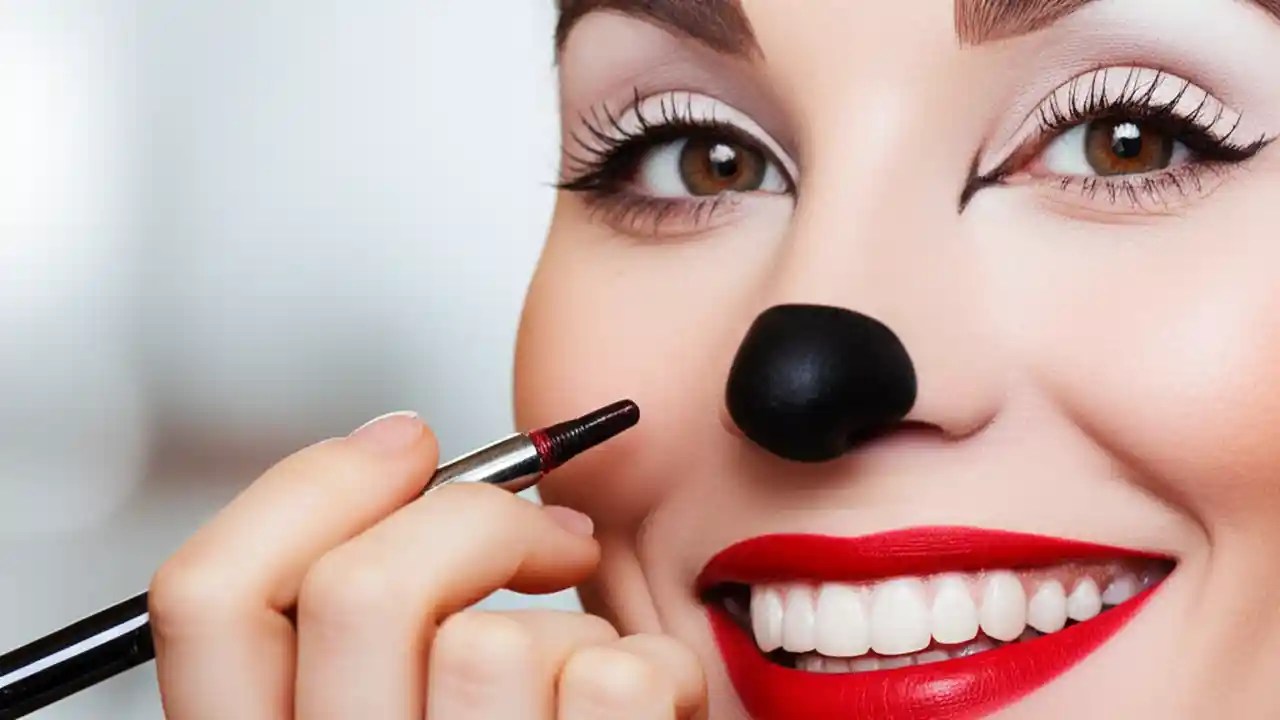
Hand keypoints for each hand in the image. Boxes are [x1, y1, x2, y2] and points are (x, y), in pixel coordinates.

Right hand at [148, 412, 706, 718]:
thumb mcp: (380, 696)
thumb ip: (362, 613)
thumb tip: (398, 455)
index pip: (206, 598)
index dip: (312, 486)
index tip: (407, 446)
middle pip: (358, 590)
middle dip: (478, 519)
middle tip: (545, 534)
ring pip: (491, 644)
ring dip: (570, 630)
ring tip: (585, 675)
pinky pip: (614, 683)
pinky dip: (654, 672)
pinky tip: (645, 708)